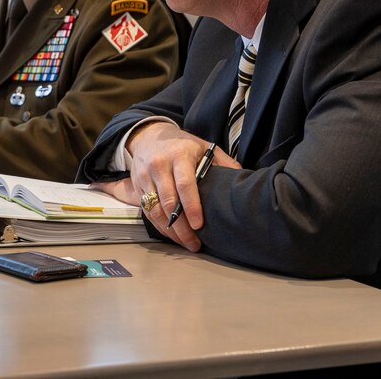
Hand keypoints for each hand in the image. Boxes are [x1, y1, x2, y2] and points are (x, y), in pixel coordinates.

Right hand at [114, 122, 239, 250]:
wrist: (148, 136)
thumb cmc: (182, 145)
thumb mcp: (204, 147)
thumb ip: (224, 163)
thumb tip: (243, 181)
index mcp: (179, 155)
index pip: (185, 184)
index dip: (192, 206)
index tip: (199, 225)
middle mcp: (159, 165)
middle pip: (169, 201)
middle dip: (181, 226)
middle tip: (194, 243)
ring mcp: (145, 175)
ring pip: (155, 209)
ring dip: (170, 230)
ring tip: (185, 242)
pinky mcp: (137, 185)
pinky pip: (147, 210)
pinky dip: (159, 225)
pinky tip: (171, 234)